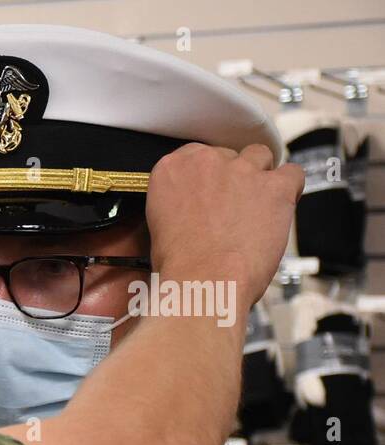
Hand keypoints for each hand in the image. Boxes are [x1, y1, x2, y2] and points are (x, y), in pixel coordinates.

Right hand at [146, 142, 303, 316]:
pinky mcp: (275, 186)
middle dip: (230, 177)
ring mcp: (243, 170)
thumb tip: (193, 209)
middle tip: (229, 207)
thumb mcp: (160, 225)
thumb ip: (178, 203)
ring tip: (257, 203)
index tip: (207, 194)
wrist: (204, 280)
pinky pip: (292, 173)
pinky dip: (290, 186)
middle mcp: (207, 161)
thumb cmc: (178, 264)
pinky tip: (281, 204)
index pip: (194, 156)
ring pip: (259, 155)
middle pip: (227, 155)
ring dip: (259, 175)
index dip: (205, 176)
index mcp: (172, 169)